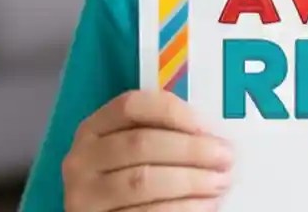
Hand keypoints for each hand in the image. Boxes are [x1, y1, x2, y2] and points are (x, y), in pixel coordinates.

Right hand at [62, 90, 233, 210]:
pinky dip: (182, 208)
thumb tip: (213, 136)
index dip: (173, 111)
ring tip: (221, 182)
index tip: (207, 126)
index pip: (131, 106)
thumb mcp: (131, 149)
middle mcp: (82, 160)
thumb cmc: (127, 176)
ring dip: (191, 180)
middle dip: (192, 149)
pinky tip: (206, 204)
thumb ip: (161, 134)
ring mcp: (86, 196)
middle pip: (141, 143)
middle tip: (226, 157)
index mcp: (93, 129)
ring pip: (144, 181)